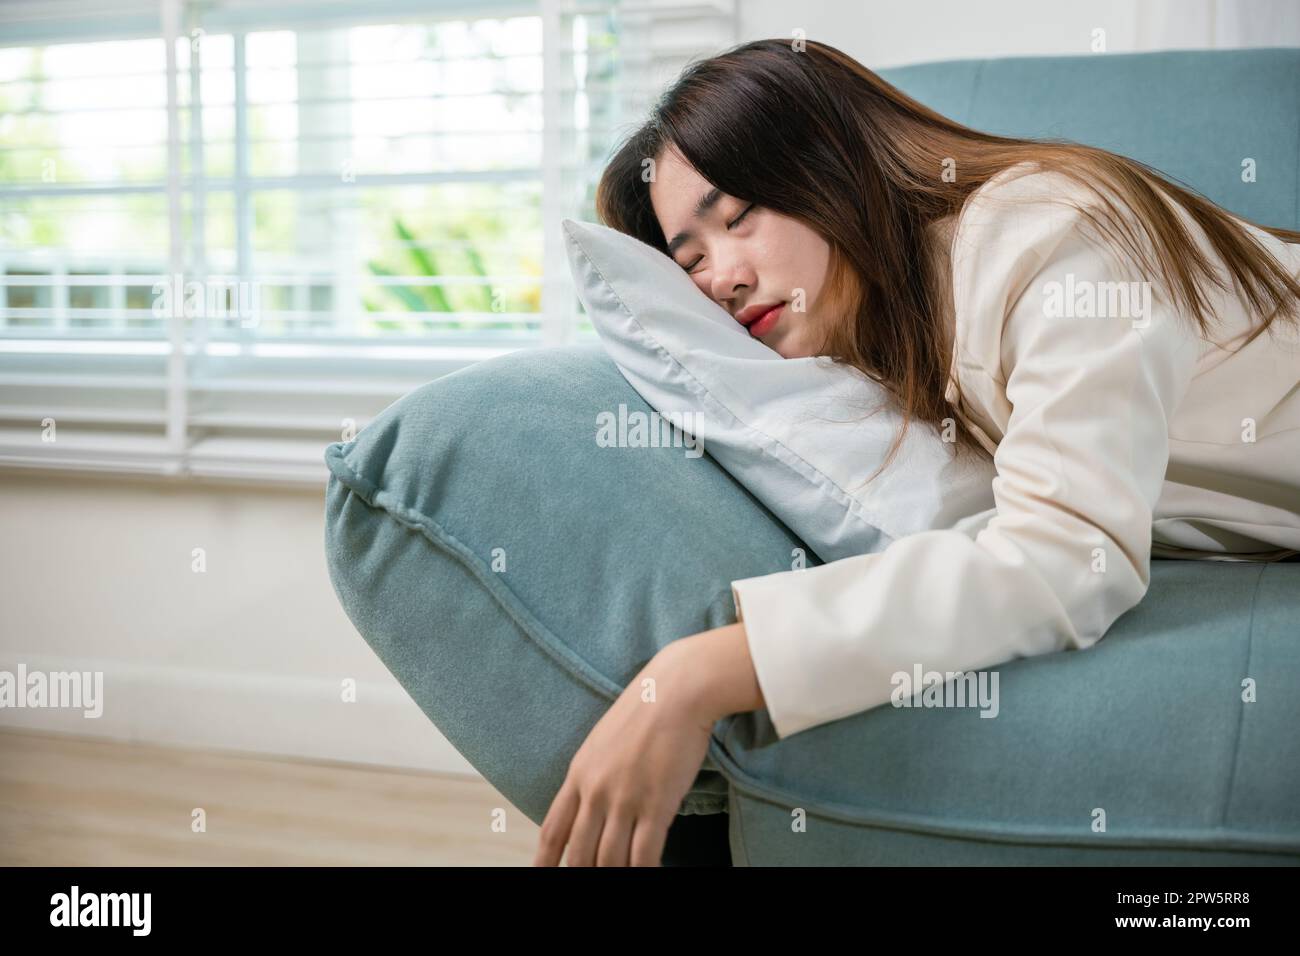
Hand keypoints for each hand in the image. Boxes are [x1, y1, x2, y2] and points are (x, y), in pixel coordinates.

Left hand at [532, 643, 715, 865]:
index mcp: (579, 774)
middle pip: (579, 853)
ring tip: (619, 879)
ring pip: (610, 860)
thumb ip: (594, 774)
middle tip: (585, 883)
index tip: (541, 875)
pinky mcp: (656, 805)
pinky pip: (644, 854)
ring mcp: (625, 799)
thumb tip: (592, 804)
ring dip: (614, 875)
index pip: (553, 830)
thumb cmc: (645, 711)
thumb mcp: (603, 742)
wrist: (676, 691)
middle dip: (581, 874)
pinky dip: (643, 871)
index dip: (545, 860)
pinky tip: (647, 874)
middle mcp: (596, 791)